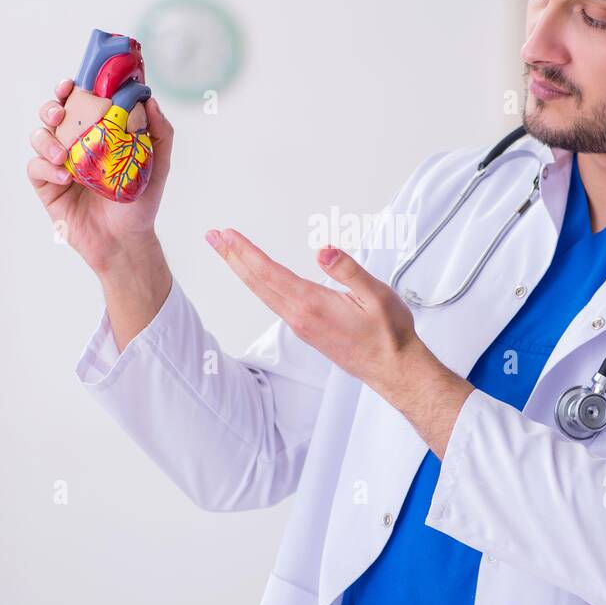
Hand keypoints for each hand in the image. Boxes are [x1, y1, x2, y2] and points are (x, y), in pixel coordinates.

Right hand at [27, 79, 173, 276]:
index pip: (80, 103)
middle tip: (60, 114)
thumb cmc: (140, 202)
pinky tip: (66, 178)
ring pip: (38, 137)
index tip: (72, 84)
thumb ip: (160, 133)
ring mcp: (58, 164)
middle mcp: (75, 145)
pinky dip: (47, 167)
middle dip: (51, 108)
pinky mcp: (47, 186)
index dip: (72, 89)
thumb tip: (150, 100)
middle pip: (52, 115)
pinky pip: (36, 168)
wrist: (125, 240)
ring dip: (46, 140)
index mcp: (98, 134)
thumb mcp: (157, 165)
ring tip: (63, 155)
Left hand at [205, 228, 419, 387]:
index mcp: (313, 305)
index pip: (269, 273)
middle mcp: (300, 317)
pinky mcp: (306, 330)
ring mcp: (300, 325)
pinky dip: (258, 283)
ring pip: (262, 292)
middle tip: (212, 237)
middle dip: (232, 257)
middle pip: (257, 282)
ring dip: (242, 269)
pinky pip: (274, 302)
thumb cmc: (390, 334)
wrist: (393, 369)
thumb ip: (348, 271)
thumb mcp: (377, 296)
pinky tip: (257, 277)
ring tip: (228, 252)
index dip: (245, 251)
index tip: (227, 235)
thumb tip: (323, 250)